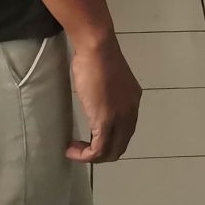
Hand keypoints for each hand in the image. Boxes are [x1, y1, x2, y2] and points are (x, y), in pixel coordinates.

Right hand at [67, 36, 141, 163]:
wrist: (97, 48)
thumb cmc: (97, 58)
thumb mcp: (108, 81)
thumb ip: (107, 95)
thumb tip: (97, 102)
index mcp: (133, 101)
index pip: (125, 132)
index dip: (108, 140)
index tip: (89, 138)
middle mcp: (131, 112)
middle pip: (120, 146)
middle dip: (101, 153)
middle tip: (82, 149)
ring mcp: (120, 117)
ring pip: (110, 151)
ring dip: (91, 156)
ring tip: (75, 150)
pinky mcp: (105, 120)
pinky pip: (98, 149)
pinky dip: (84, 155)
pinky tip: (72, 149)